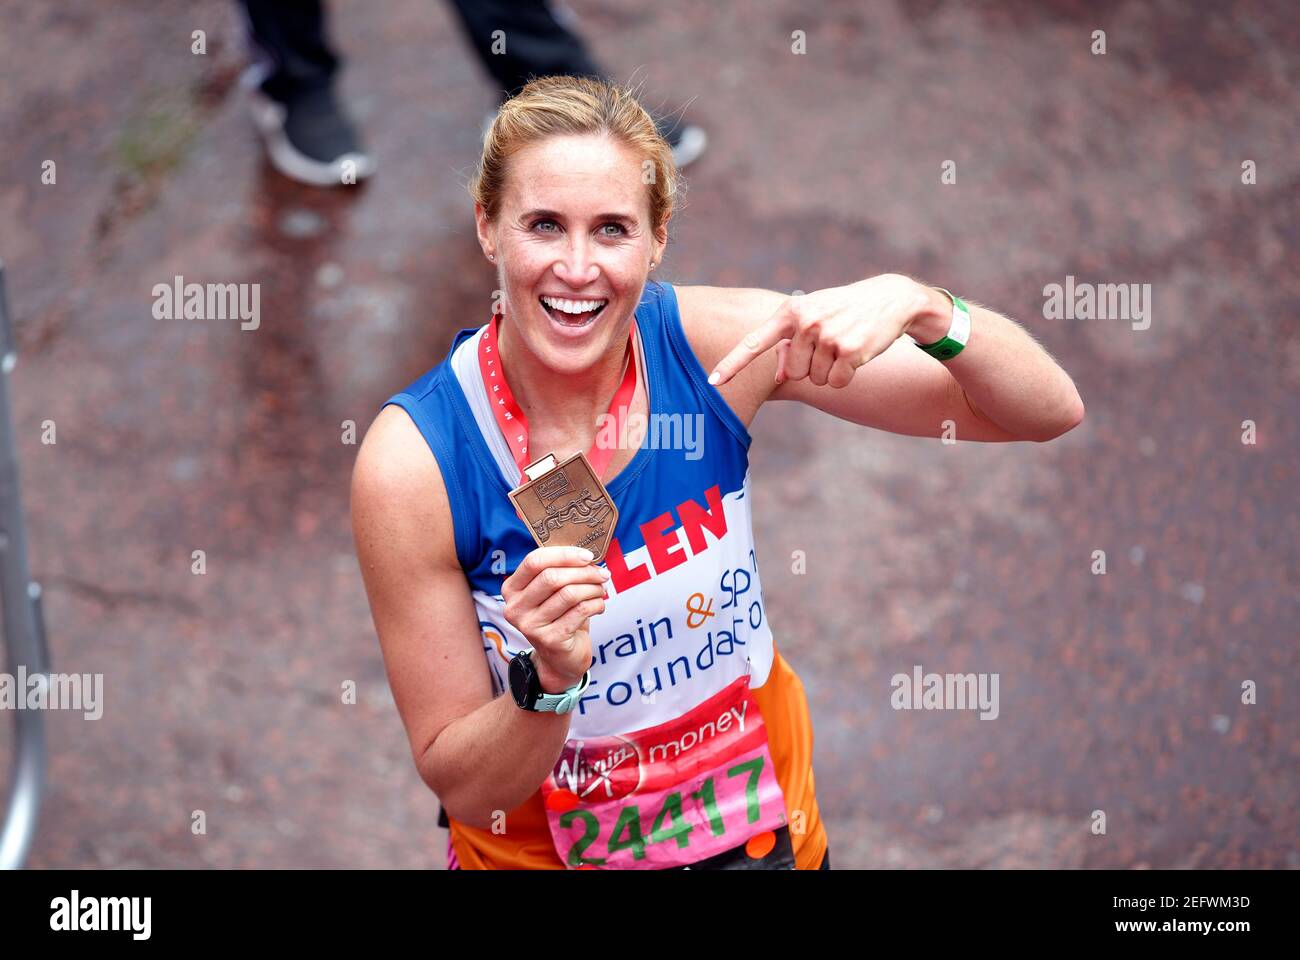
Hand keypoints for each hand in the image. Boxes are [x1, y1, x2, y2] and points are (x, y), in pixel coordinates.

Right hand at [501, 546, 609, 691]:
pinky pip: (580, 611)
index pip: (534, 561)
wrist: (560, 658)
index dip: (564, 554)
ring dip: (592, 588)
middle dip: (583, 572)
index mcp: (512, 589)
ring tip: (601, 590)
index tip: (587, 556)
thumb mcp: (551, 593)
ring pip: (569, 594)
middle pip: (552, 577)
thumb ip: (560, 571)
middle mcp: (515, 608)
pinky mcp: (550, 640)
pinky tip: (599, 605)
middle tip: (602, 574)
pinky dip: (596, 604)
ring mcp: (530, 626)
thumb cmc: (558, 618)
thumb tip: (587, 556)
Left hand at [708, 274, 943, 388]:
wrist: (889, 298)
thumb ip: (789, 345)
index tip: (712, 382)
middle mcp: (806, 322)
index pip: (754, 342)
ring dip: (830, 370)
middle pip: (792, 373)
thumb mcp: (812, 317)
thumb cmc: (842, 310)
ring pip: (816, 379)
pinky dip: (846, 376)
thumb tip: (777, 379)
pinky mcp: (850, 350)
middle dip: (810, 366)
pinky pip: (836, 383)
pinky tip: (856, 354)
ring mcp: (828, 336)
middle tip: (829, 343)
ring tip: (844, 344)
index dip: (732, 365)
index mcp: (790, 312)